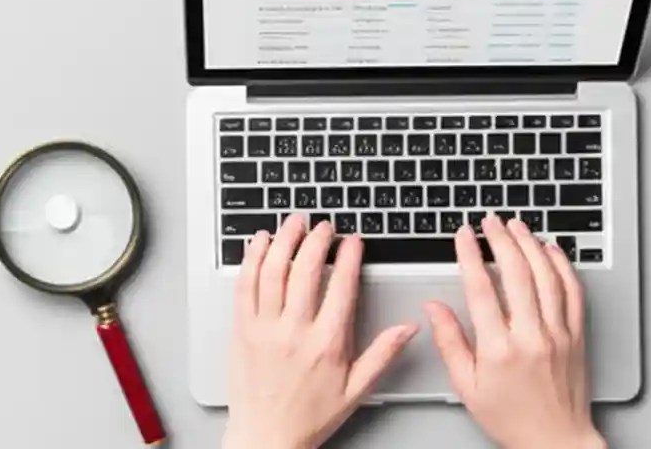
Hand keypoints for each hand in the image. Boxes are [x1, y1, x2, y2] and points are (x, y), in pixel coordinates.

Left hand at [224, 216, 418, 448]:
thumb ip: (383, 354)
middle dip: (316, 240)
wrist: (266, 436)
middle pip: (306, 271)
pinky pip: (244, 285)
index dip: (348, 257)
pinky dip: (251, 259)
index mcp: (327, 344)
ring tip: (293, 223)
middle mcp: (294, 331)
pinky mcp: (241, 329)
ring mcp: (264, 328)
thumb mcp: (356, 390)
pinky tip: (258, 243)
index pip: (341, 287)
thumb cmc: (309, 416)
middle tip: (323, 225)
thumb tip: (409, 328)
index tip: (352, 240)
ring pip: (273, 271)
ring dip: (283, 240)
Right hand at [424, 216, 605, 448]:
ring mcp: (558, 334)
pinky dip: (563, 266)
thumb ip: (449, 342)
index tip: (464, 235)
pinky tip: (551, 250)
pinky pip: (573, 292)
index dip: (470, 255)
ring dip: (530, 245)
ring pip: (547, 276)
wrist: (557, 441)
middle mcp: (531, 336)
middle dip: (501, 239)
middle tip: (490, 221)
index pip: (481, 289)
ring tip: (517, 226)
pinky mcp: (577, 336)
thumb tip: (434, 308)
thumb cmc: (511, 418)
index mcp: (499, 349)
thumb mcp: (466, 386)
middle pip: (517, 274)